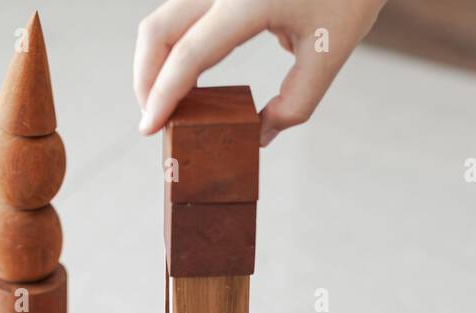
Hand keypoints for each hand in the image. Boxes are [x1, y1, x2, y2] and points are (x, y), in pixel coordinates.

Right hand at [133, 0, 386, 145]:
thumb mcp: (329, 56)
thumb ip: (294, 105)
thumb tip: (260, 137)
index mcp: (249, 1)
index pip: (189, 54)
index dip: (163, 95)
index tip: (149, 129)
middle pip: (158, 30)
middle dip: (146, 79)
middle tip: (154, 119)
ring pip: (164, 18)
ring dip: (157, 62)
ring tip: (170, 102)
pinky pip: (182, 12)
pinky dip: (175, 45)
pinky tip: (186, 74)